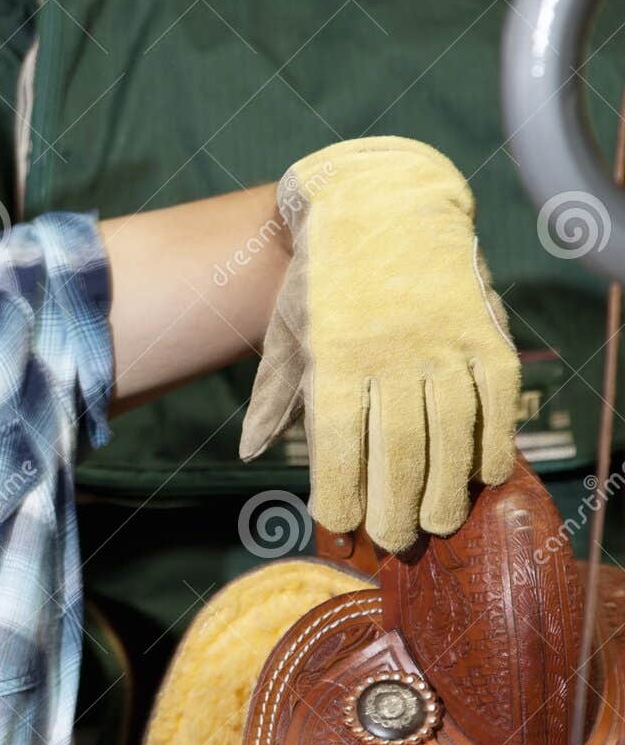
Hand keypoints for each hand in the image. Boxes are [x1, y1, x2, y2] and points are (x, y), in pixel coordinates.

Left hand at [239, 137, 521, 552]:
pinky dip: (492, 442)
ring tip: (436, 522)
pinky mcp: (483, 332)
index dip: (341, 494)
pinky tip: (481, 474)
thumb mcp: (287, 329)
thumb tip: (248, 453)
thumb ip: (274, 395)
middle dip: (394, 506)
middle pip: (399, 448)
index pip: (338, 443)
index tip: (340, 529)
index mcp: (334, 356)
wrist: (382, 202)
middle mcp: (390, 352)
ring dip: (447, 488)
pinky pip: (495, 401)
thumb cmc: (325, 278)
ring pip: (452, 432)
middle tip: (392, 542)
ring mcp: (442, 341)